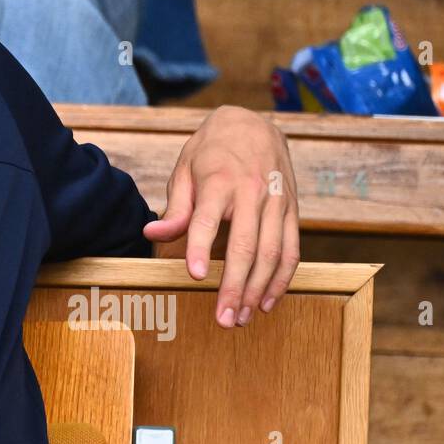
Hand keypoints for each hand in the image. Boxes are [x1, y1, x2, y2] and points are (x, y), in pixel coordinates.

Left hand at [143, 106, 299, 328]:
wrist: (254, 123)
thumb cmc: (211, 150)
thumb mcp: (185, 169)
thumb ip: (174, 207)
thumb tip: (151, 233)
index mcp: (218, 181)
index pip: (206, 219)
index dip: (199, 247)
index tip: (193, 275)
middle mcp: (252, 193)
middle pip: (244, 246)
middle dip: (234, 286)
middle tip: (223, 319)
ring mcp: (276, 203)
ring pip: (272, 254)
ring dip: (258, 290)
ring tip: (242, 318)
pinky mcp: (292, 211)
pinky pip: (291, 250)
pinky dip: (281, 279)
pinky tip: (267, 301)